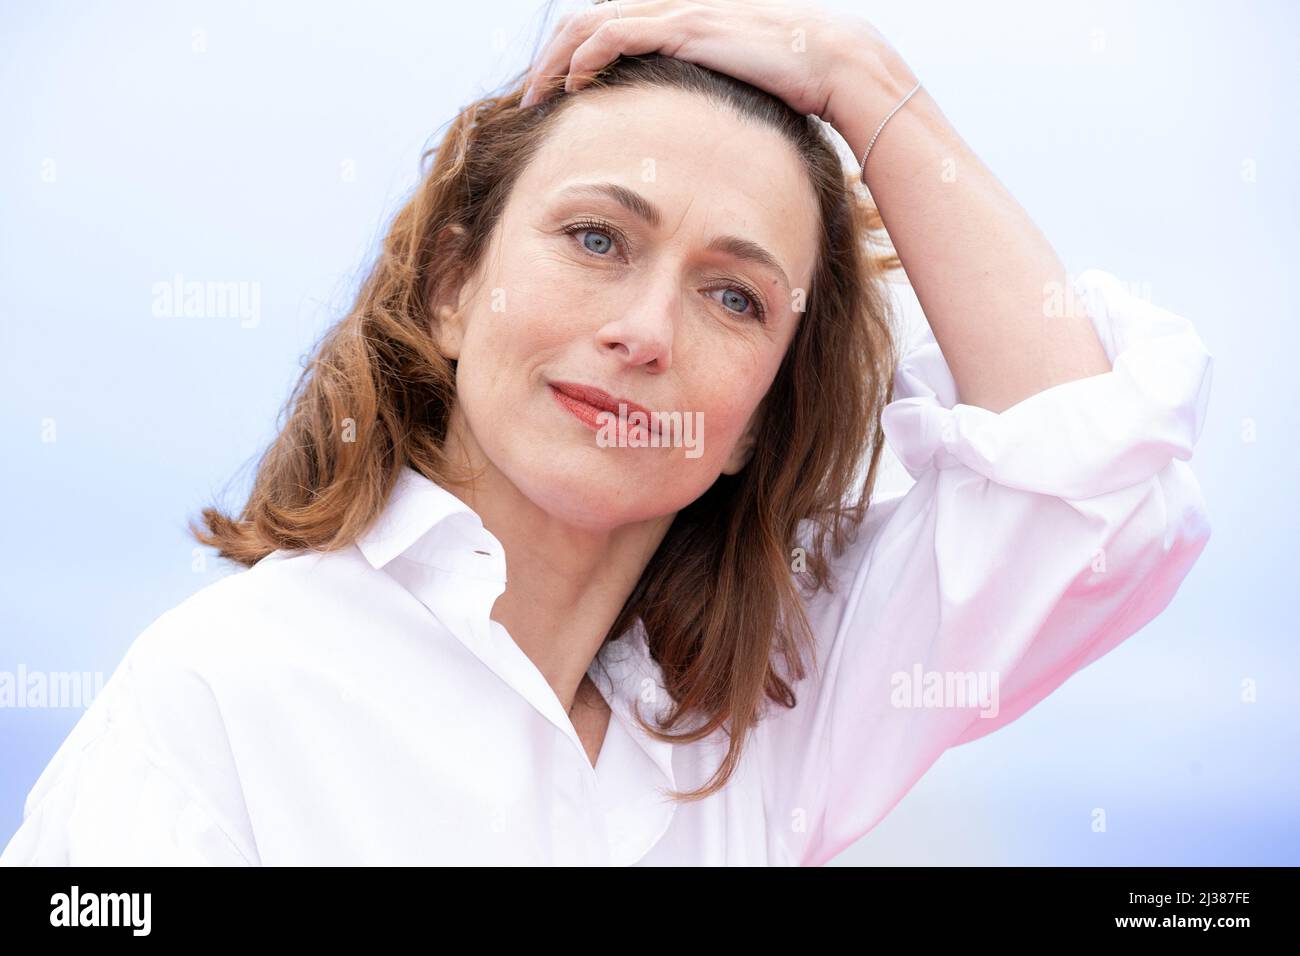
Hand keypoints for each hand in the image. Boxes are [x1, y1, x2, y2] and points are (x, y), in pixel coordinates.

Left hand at [519, 0, 906, 129]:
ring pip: (591, 23)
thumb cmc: (798, 86)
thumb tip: (687, 142)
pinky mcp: (685, 28)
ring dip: (556, 58)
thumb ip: (705, 101)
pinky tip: (574, 84)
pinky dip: (586, 56)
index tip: (554, 91)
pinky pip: (616, 34)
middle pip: (587, 19)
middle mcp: (674, 7)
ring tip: (537, 94)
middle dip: (551, 56)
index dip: (574, 52)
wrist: (837, 64)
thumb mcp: (737, 94)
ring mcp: (679, 13)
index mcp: (682, 18)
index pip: (608, 24)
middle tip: (530, 96)